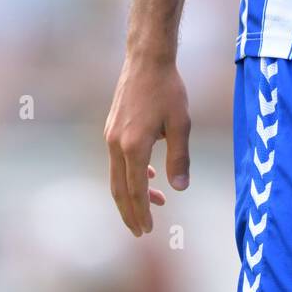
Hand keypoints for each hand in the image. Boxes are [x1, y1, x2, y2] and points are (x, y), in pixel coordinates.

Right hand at [104, 54, 190, 234]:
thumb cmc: (168, 90)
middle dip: (130, 213)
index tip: (148, 230)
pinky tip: (149, 174)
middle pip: (120, 189)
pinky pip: (117, 160)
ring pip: (117, 176)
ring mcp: (111, 136)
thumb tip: (180, 189)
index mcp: (134, 146)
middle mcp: (116, 144)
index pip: (136, 190)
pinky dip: (130, 174)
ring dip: (132, 194)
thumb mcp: (181, 124)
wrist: (147, 60)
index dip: (142, 212)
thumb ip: (180, 158)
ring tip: (153, 204)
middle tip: (141, 231)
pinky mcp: (112, 128)